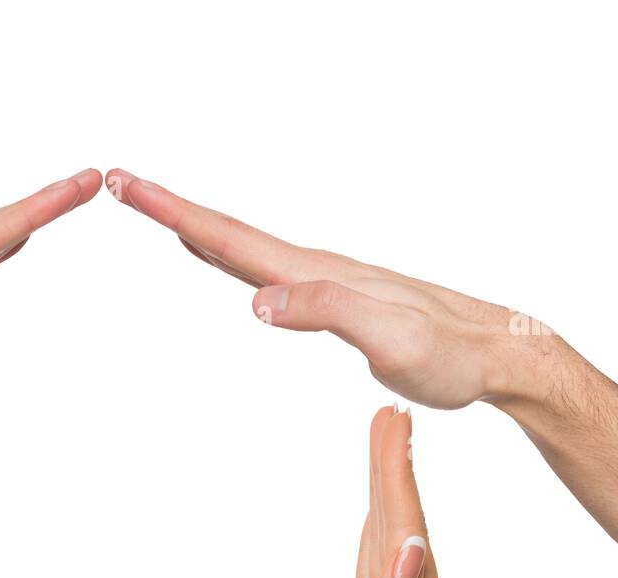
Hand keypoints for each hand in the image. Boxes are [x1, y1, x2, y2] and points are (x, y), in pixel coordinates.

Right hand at [105, 168, 559, 409]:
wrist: (495, 351)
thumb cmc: (449, 353)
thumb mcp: (390, 339)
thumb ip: (325, 312)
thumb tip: (259, 303)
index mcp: (316, 275)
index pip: (234, 240)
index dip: (176, 213)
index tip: (129, 187)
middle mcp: (314, 270)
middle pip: (229, 234)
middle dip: (171, 209)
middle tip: (122, 184)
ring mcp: (323, 283)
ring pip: (245, 249)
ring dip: (197, 229)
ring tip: (160, 212)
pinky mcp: (334, 302)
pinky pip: (267, 271)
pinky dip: (233, 257)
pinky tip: (229, 260)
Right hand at [316, 407, 453, 577]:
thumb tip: (411, 547)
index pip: (408, 529)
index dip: (397, 474)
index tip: (389, 424)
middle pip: (403, 524)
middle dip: (394, 468)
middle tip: (387, 416)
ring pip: (390, 541)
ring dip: (386, 493)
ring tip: (384, 449)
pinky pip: (374, 570)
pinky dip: (373, 534)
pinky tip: (375, 521)